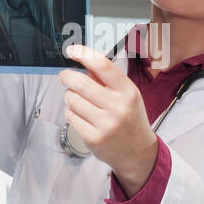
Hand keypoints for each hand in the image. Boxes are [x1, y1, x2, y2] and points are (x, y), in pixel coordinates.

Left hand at [58, 44, 158, 193]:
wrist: (138, 153)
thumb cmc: (130, 119)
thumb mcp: (128, 95)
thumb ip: (108, 80)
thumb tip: (84, 62)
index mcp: (128, 91)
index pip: (103, 66)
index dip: (84, 54)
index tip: (72, 50)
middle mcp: (118, 107)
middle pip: (81, 84)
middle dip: (68, 77)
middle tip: (65, 75)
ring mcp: (105, 124)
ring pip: (72, 100)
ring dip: (69, 96)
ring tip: (77, 100)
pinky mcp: (93, 138)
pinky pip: (70, 117)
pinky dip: (70, 112)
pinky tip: (80, 114)